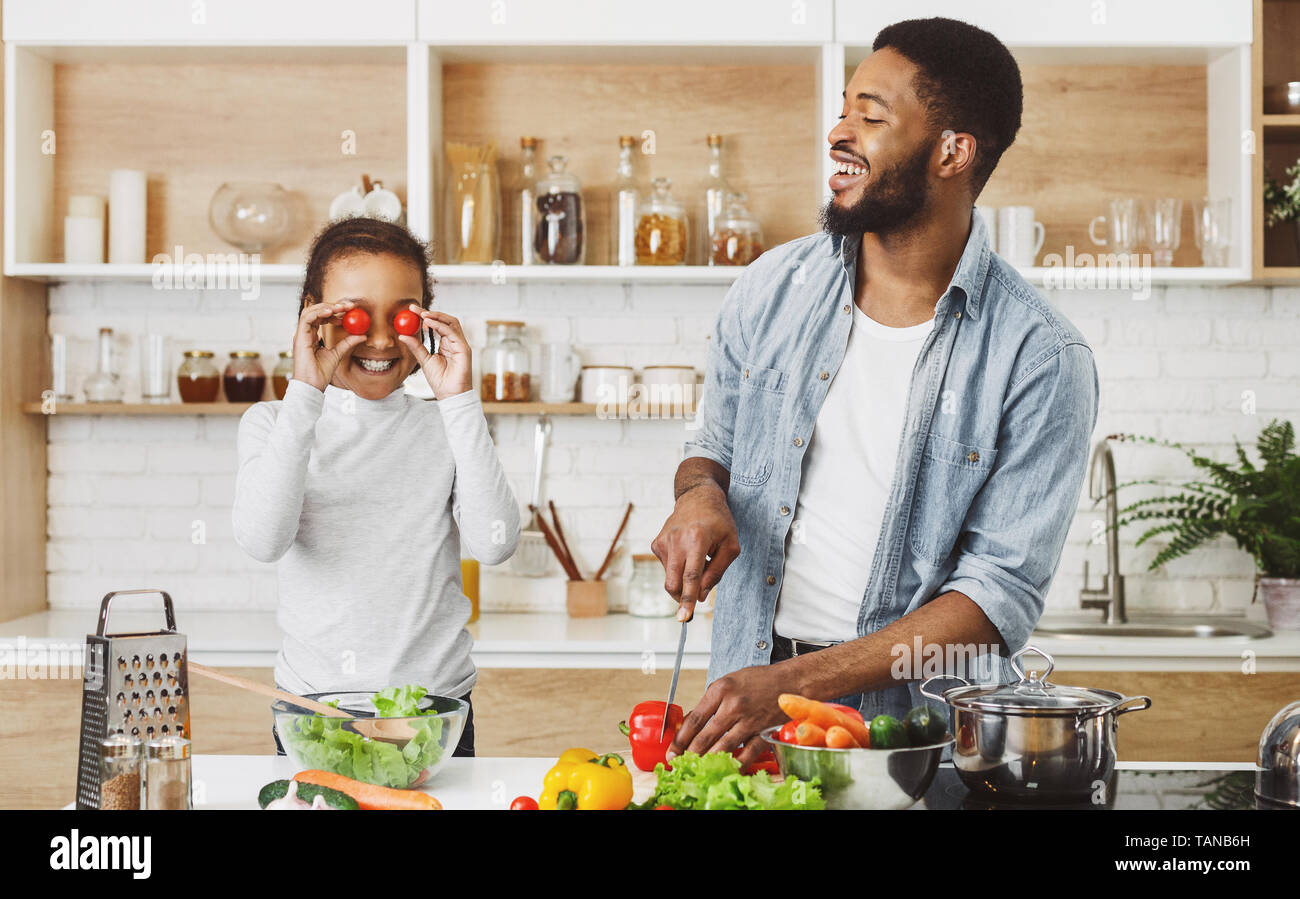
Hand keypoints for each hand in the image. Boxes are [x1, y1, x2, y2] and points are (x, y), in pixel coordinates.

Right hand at [293, 299, 364, 391]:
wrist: (312, 386)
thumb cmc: (320, 374)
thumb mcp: (337, 354)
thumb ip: (347, 343)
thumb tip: (362, 335)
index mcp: (311, 336)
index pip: (321, 317)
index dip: (335, 311)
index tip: (349, 310)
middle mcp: (305, 334)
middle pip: (315, 312)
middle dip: (332, 306)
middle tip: (348, 306)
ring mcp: (301, 335)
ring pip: (309, 312)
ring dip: (326, 307)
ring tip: (340, 308)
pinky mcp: (300, 338)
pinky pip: (306, 319)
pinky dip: (318, 312)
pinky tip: (331, 312)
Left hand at [398, 306, 472, 399]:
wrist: (449, 394)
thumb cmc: (440, 380)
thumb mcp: (424, 360)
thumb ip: (416, 347)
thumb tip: (403, 335)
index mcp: (446, 344)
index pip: (437, 325)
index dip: (425, 317)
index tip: (411, 311)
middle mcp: (454, 342)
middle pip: (445, 320)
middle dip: (430, 312)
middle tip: (414, 309)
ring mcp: (460, 344)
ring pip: (451, 322)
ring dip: (436, 316)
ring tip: (422, 314)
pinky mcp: (463, 349)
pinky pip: (452, 333)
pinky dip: (440, 326)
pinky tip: (428, 323)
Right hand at [651, 483, 739, 620]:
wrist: (697, 497)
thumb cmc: (719, 522)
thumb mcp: (730, 546)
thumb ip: (717, 572)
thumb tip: (701, 594)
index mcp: (697, 539)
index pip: (691, 576)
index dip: (688, 599)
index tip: (684, 618)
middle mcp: (676, 540)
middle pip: (673, 582)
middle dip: (682, 597)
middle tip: (694, 600)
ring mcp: (663, 541)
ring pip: (671, 577)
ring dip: (685, 578)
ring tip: (698, 559)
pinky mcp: (656, 543)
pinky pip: (667, 568)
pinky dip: (678, 568)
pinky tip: (687, 553)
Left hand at [669, 663, 790, 766]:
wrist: (790, 681)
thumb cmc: (758, 680)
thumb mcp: (728, 682)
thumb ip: (710, 702)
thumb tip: (691, 723)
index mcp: (721, 690)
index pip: (694, 719)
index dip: (680, 738)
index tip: (672, 750)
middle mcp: (733, 705)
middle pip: (705, 736)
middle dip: (689, 753)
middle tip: (679, 763)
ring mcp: (749, 720)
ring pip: (723, 747)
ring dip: (708, 760)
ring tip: (698, 767)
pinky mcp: (763, 732)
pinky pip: (747, 753)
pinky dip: (736, 763)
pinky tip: (727, 768)